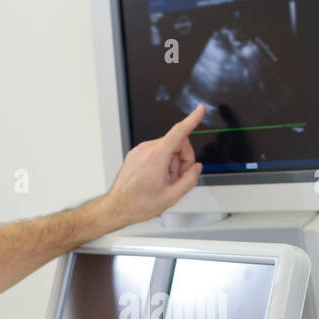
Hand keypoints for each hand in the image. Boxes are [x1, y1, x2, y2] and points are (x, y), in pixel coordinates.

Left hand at [102, 104, 204, 226]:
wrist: (117, 208)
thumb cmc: (138, 203)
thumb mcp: (171, 197)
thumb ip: (189, 180)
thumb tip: (196, 168)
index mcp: (156, 156)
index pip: (179, 132)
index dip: (192, 120)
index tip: (200, 110)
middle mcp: (146, 149)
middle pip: (177, 144)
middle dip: (183, 160)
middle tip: (178, 179)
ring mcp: (139, 151)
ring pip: (167, 149)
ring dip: (171, 164)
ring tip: (164, 182)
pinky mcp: (136, 155)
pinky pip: (156, 152)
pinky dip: (162, 163)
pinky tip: (156, 179)